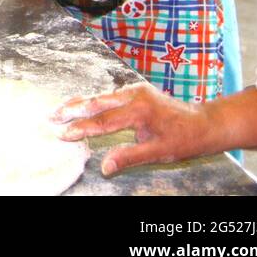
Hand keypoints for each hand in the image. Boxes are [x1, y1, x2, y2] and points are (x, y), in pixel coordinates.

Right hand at [54, 83, 216, 175]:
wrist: (205, 122)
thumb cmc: (185, 139)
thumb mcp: (159, 152)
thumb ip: (129, 157)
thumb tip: (104, 167)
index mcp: (139, 111)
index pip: (103, 121)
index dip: (81, 128)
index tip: (62, 133)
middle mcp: (134, 95)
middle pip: (96, 102)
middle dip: (72, 109)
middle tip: (51, 116)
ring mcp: (135, 90)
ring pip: (101, 96)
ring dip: (79, 103)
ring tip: (59, 109)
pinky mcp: (136, 90)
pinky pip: (109, 94)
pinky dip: (92, 101)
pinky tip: (82, 104)